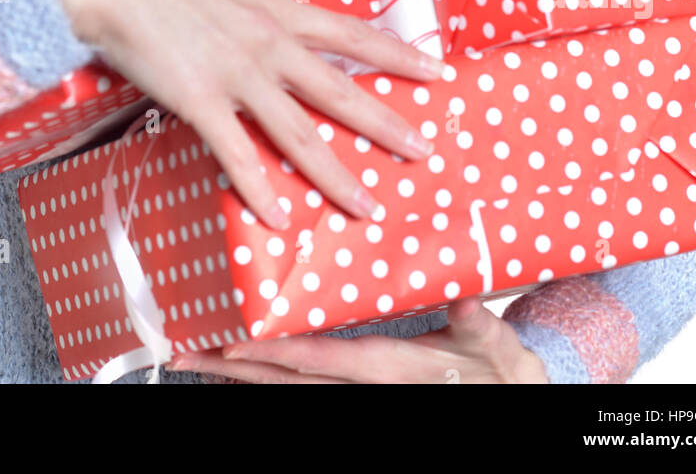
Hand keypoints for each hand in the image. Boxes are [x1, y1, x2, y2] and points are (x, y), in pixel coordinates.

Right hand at [47, 0, 445, 233]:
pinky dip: (261, 189)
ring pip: (300, 134)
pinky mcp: (199, 100)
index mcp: (278, 9)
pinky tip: (280, 217)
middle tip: (424, 152)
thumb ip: (257, 10)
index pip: (353, 34)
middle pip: (341, 92)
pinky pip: (237, 153)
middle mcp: (268, 42)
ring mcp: (237, 73)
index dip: (398, 54)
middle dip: (387, 125)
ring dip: (336, 176)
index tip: (436, 70)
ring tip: (367, 206)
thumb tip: (276, 26)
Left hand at [166, 298, 549, 382]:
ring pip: (285, 387)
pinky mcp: (358, 389)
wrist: (509, 396)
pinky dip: (265, 377)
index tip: (232, 344)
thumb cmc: (496, 365)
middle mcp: (361, 387)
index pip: (317, 360)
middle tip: (185, 349)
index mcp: (385, 369)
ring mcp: (356, 393)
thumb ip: (475, 321)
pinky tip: (240, 367)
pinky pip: (301, 386)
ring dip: (239, 374)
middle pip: (284, 379)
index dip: (272, 353)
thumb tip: (465, 298)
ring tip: (196, 355)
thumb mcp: (490, 340)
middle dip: (232, 365)